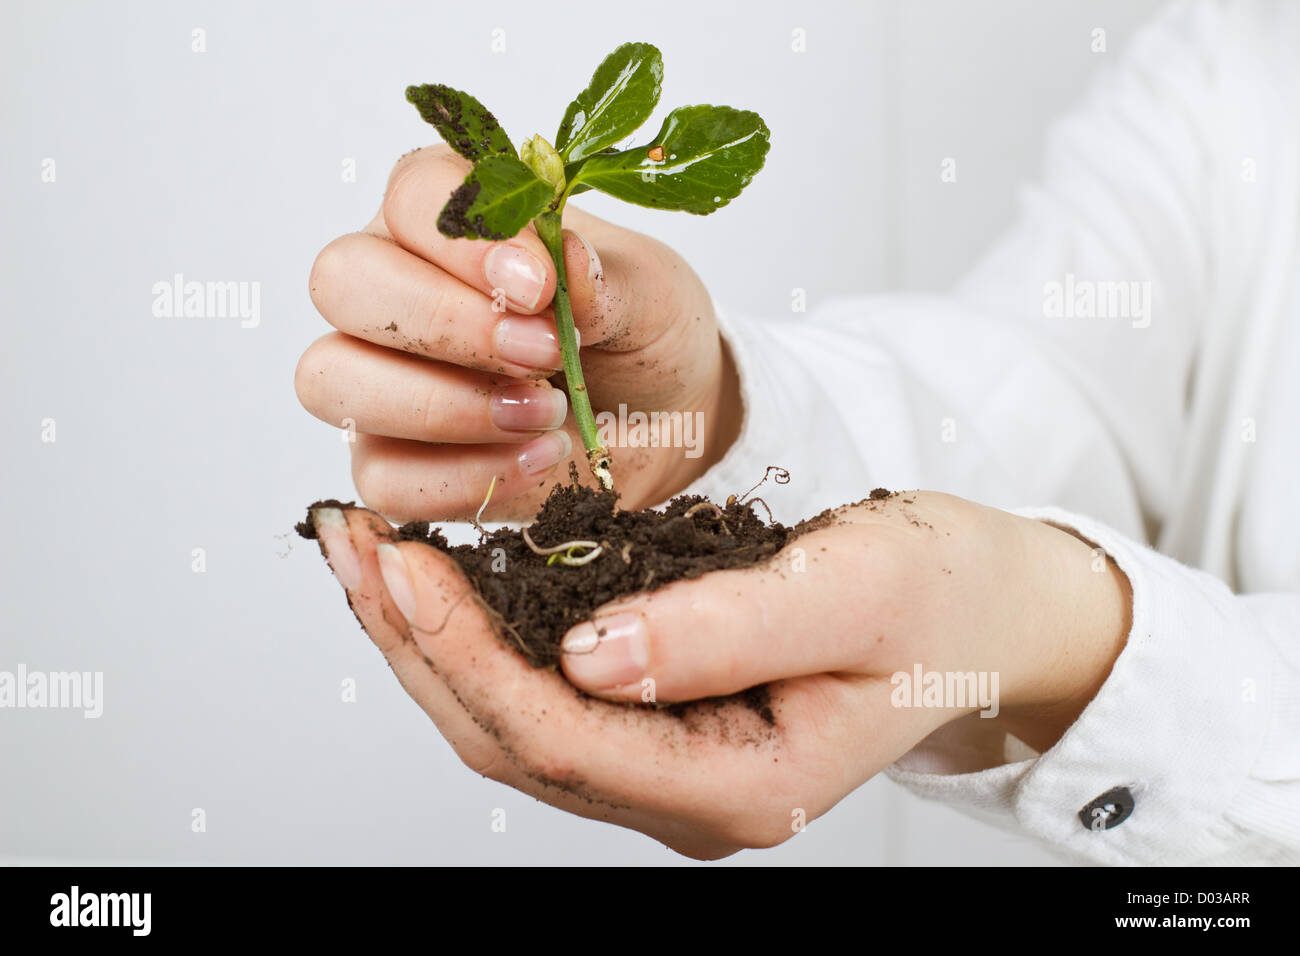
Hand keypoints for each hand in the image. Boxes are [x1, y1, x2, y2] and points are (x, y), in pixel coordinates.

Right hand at [295, 144, 740, 521]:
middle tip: (543, 354)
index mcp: (451, 218)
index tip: (540, 285)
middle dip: (444, 325)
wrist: (666, 423)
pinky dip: (465, 476)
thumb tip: (563, 261)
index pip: (411, 194)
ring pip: (331, 379)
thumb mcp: (650, 295)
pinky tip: (538, 460)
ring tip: (545, 412)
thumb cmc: (642, 334)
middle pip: (342, 281)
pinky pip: (381, 477)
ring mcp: (377, 377)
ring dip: (443, 406)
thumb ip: (605, 280)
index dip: (465, 242)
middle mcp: (395, 288)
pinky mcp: (390, 461)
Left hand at [306, 490, 1130, 857]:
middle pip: (512, 739)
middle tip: (351, 548)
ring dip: (432, 639)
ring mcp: (670, 761)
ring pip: (513, 720)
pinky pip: (544, 688)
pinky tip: (442, 577)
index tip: (401, 566)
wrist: (987, 609)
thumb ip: (727, 631)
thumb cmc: (942, 597)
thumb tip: (591, 654)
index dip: (467, 655)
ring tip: (368, 555)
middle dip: (418, 645)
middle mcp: (690, 792)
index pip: (565, 738)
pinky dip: (481, 630)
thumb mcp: (857, 593)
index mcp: (743, 786)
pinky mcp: (661, 716)